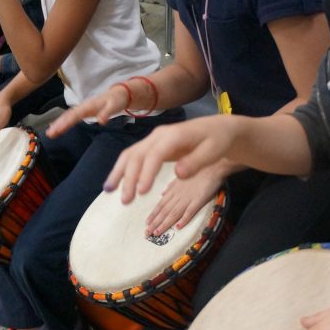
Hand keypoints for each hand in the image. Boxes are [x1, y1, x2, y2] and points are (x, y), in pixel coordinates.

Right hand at [46, 84, 128, 137]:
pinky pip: (71, 116)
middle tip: (49, 134)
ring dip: (59, 123)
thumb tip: (101, 121)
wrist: (120, 93)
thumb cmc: (116, 100)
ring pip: (68, 116)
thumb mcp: (114, 106)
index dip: (65, 122)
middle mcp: (84, 106)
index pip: (75, 115)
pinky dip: (63, 121)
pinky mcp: (84, 111)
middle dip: (58, 124)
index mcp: (89, 106)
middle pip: (68, 115)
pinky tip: (57, 126)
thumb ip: (107, 113)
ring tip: (50, 133)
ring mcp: (83, 108)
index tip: (57, 129)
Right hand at [104, 115, 237, 203]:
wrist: (218, 128)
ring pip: (130, 154)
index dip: (147, 172)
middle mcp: (160, 135)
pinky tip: (114, 183)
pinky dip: (122, 169)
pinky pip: (133, 156)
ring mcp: (154, 139)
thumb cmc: (217, 140)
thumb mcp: (213, 151)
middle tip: (126, 201)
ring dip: (120, 173)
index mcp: (174, 135)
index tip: (142, 192)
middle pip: (138, 154)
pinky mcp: (152, 146)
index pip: (155, 154)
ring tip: (111, 192)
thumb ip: (196, 162)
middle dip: (129, 177)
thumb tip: (178, 174)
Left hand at [144, 163, 223, 236]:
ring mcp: (188, 197)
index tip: (146, 224)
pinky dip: (184, 219)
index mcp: (174, 190)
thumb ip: (171, 187)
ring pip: (174, 212)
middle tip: (147, 233)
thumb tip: (162, 194)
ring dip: (165, 223)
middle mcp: (178, 194)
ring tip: (157, 233)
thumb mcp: (181, 177)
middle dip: (155, 223)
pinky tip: (178, 227)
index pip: (161, 204)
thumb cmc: (198, 170)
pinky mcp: (199, 199)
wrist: (213, 164)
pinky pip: (190, 211)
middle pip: (164, 210)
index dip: (153, 215)